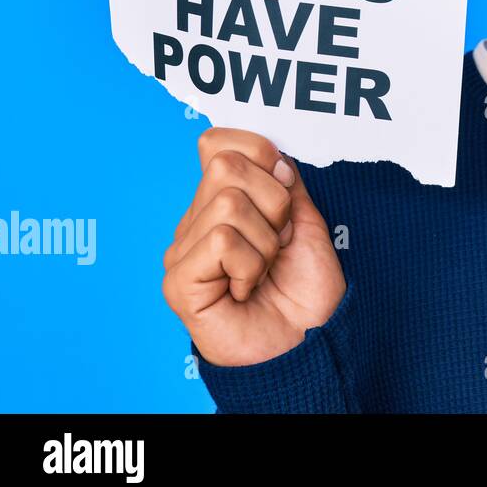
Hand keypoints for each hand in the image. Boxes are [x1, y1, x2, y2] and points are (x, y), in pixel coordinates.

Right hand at [162, 128, 345, 365]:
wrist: (308, 343)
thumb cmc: (306, 290)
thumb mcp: (305, 223)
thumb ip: (285, 183)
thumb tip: (271, 155)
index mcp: (221, 202)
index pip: (217, 142)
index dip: (260, 152)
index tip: (286, 188)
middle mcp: (196, 222)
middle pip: (226, 165)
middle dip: (273, 202)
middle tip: (277, 243)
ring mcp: (182, 251)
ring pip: (229, 203)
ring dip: (266, 241)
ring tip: (263, 271)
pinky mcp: (177, 282)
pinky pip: (222, 241)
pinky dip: (251, 265)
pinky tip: (245, 289)